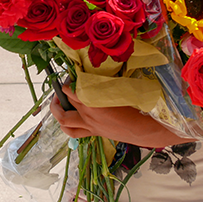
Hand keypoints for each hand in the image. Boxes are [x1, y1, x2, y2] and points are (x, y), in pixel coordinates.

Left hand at [49, 85, 188, 147]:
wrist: (145, 129)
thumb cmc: (137, 106)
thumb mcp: (121, 87)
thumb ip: (106, 78)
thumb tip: (98, 67)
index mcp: (93, 103)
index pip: (72, 89)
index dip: (69, 80)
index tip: (71, 73)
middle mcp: (88, 116)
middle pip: (63, 106)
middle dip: (57, 97)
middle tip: (60, 88)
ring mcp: (90, 126)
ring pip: (65, 123)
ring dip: (58, 113)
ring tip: (58, 105)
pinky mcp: (95, 133)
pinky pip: (74, 133)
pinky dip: (68, 126)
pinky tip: (70, 119)